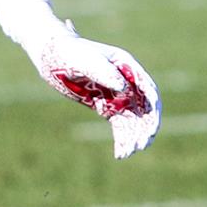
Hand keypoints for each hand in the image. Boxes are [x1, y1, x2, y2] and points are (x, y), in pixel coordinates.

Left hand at [28, 29, 161, 158]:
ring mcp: (117, 94)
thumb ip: (105, 72)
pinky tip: (120, 153)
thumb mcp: (87, 60)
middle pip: (144, 107)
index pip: (148, 89)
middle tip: (142, 145)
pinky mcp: (106, 105)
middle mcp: (126, 81)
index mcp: (127, 66)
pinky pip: (119, 124)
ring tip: (128, 153)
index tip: (152, 125)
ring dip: (134, 136)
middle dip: (145, 127)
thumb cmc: (71, 53)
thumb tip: (123, 88)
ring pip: (132, 119)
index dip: (152, 108)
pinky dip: (122, 138)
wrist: (53, 57)